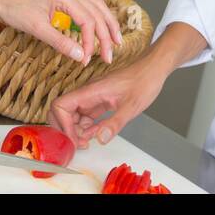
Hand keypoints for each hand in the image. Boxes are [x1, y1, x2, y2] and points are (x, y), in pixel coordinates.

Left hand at [0, 0, 123, 65]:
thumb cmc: (14, 8)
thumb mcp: (37, 29)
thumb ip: (61, 42)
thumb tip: (80, 56)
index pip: (88, 21)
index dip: (90, 42)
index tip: (87, 59)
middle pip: (98, 13)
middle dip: (105, 36)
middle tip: (109, 56)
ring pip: (98, 7)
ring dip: (107, 25)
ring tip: (115, 41)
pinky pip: (89, 5)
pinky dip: (97, 18)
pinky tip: (100, 28)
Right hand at [49, 58, 165, 148]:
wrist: (153, 69)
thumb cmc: (144, 81)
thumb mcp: (132, 106)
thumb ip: (115, 123)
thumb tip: (100, 139)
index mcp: (91, 91)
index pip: (61, 105)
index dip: (62, 125)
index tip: (74, 140)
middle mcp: (89, 93)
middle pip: (64, 112)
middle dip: (66, 130)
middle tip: (79, 144)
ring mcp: (94, 97)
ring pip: (74, 115)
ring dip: (76, 131)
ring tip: (87, 143)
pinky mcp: (101, 101)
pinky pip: (86, 115)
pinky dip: (86, 127)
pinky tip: (95, 134)